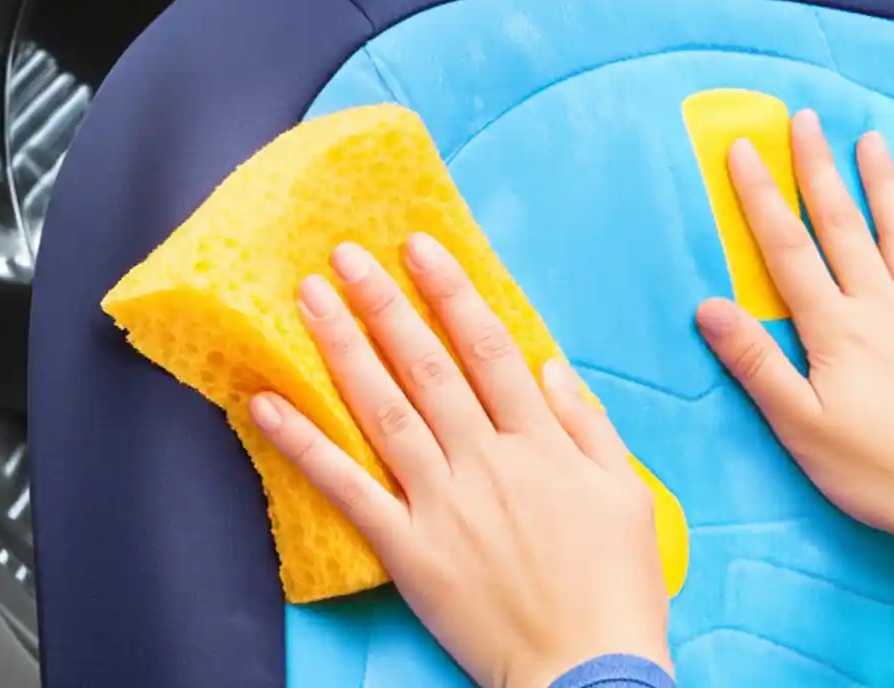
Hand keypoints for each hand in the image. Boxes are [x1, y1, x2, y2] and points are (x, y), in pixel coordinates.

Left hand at [248, 234, 670, 687]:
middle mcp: (486, 460)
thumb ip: (587, 423)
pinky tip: (267, 404)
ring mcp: (442, 503)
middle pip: (426, 366)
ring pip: (384, 410)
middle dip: (383, 303)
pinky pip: (347, 489)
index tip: (419, 247)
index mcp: (541, 444)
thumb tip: (548, 367)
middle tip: (345, 255)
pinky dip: (304, 444)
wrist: (588, 669)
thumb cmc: (616, 586)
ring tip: (308, 299)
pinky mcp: (408, 550)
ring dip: (343, 349)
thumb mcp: (627, 492)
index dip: (450, 292)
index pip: (488, 348)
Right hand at [695, 110, 893, 561]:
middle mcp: (880, 308)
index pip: (787, 250)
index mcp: (835, 329)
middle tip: (804, 119)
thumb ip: (756, 363)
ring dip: (883, 185)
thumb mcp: (801, 427)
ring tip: (871, 139)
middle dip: (819, 170)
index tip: (743, 149)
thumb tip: (709, 306)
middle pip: (842, 227)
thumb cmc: (876, 471)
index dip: (761, 197)